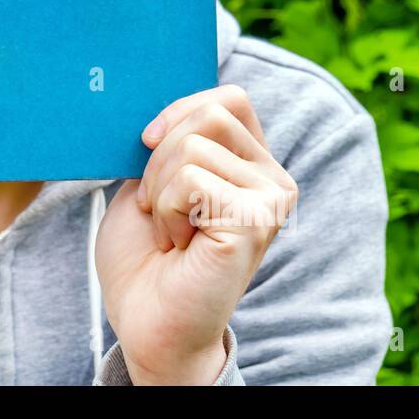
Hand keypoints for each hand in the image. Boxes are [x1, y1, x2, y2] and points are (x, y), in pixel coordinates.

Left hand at [95, 85, 296, 384]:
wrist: (146, 321)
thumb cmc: (145, 256)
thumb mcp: (150, 180)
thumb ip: (168, 140)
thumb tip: (159, 97)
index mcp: (251, 164)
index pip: (229, 99)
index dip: (179, 110)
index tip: (147, 144)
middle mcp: (273, 179)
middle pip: (209, 114)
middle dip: (159, 157)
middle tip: (157, 206)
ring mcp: (271, 199)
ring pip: (193, 145)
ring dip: (160, 191)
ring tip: (170, 231)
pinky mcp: (257, 220)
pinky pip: (192, 179)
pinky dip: (167, 210)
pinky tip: (179, 244)